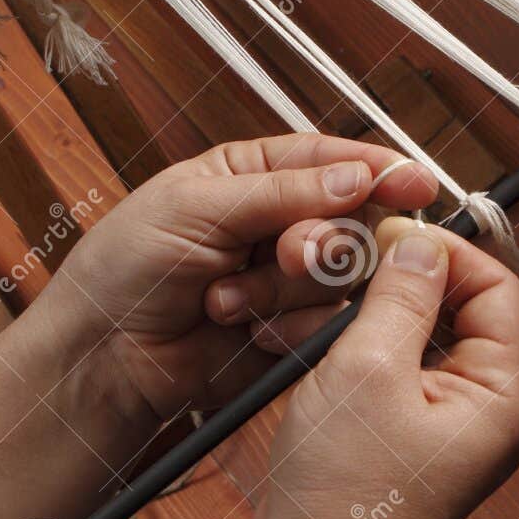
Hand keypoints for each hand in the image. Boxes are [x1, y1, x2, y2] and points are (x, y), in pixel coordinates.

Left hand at [36, 133, 436, 421]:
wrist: (102, 358)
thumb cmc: (124, 270)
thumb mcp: (196, 207)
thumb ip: (282, 191)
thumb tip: (356, 176)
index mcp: (253, 173)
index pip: (331, 160)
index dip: (378, 169)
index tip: (416, 183)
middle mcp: (277, 221)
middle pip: (349, 218)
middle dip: (323, 239)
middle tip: (290, 254)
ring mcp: (286, 278)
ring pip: (341, 274)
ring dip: (288, 289)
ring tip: (229, 300)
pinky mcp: (291, 328)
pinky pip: (327, 322)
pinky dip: (291, 327)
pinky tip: (246, 329)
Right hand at [241, 219, 518, 518]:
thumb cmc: (344, 496)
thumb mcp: (367, 371)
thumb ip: (401, 297)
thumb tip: (422, 242)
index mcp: (506, 396)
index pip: (505, 290)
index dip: (453, 254)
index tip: (398, 237)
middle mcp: (496, 408)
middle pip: (482, 309)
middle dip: (430, 277)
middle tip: (374, 260)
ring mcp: (461, 423)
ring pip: (446, 333)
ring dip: (402, 305)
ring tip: (352, 294)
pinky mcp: (425, 432)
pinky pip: (419, 365)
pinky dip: (386, 338)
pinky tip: (344, 334)